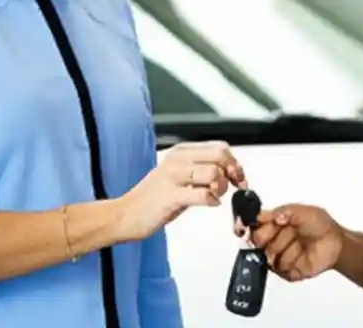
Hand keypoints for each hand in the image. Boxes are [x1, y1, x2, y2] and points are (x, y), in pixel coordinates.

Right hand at [116, 141, 244, 241]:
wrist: (124, 215)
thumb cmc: (153, 199)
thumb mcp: (179, 176)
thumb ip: (201, 170)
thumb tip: (230, 172)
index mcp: (181, 152)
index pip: (220, 147)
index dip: (234, 163)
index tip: (238, 178)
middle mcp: (178, 160)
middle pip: (221, 155)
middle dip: (233, 172)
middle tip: (231, 187)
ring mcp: (173, 176)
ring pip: (214, 173)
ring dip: (220, 187)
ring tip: (213, 196)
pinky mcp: (170, 196)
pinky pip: (203, 194)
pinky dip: (212, 200)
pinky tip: (209, 204)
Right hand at [243, 204, 343, 282]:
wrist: (336, 243)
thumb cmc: (321, 225)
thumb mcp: (305, 212)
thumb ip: (287, 212)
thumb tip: (273, 216)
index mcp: (274, 224)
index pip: (255, 224)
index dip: (249, 225)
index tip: (246, 225)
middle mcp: (273, 240)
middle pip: (257, 240)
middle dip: (266, 236)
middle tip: (278, 231)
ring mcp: (278, 257)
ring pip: (269, 255)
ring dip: (285, 247)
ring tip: (299, 243)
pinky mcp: (286, 272)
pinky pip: (280, 269)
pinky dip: (291, 261)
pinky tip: (301, 255)